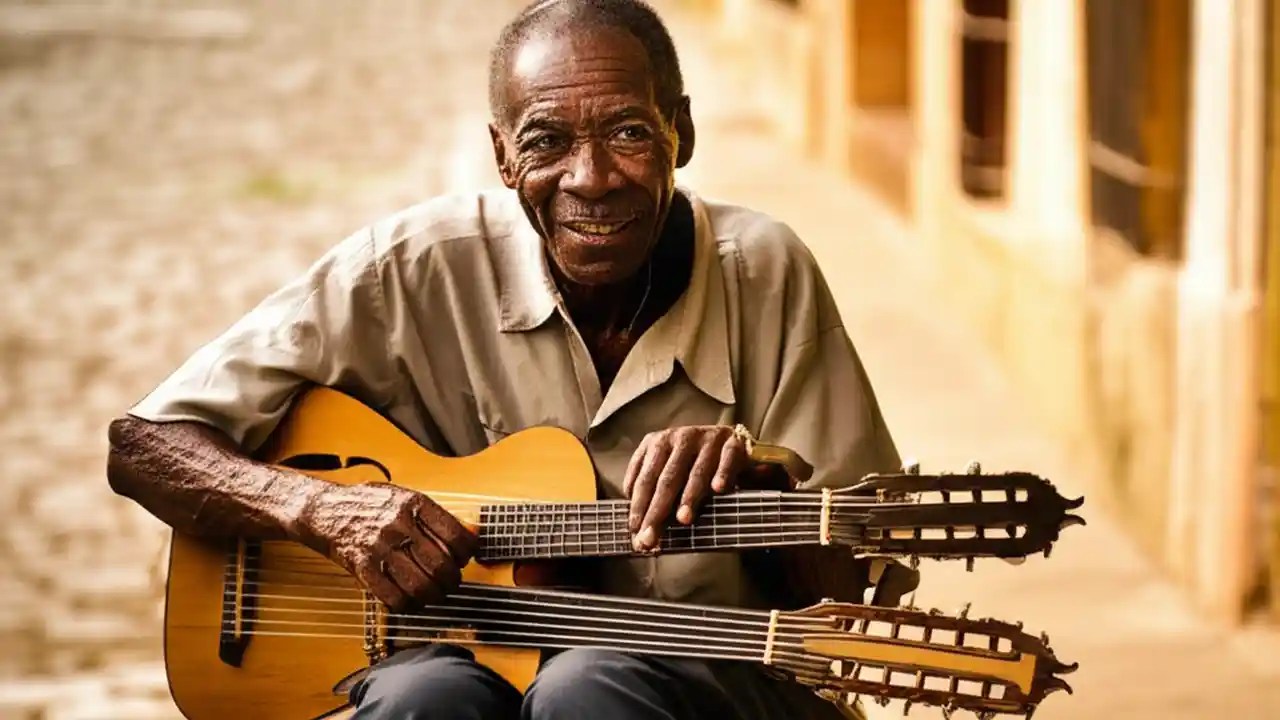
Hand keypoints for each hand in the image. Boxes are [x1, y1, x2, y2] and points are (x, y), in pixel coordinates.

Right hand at [298, 482, 475, 611]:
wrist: (326, 510)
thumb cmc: (371, 505)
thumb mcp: (408, 499)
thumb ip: (440, 517)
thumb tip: (475, 533)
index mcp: (414, 504)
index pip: (455, 536)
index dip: (467, 553)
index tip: (465, 558)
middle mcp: (398, 525)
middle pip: (441, 565)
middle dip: (453, 580)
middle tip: (452, 582)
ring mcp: (380, 548)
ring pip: (421, 585)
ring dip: (434, 596)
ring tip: (435, 594)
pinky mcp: (363, 569)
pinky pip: (394, 598)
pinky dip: (409, 605)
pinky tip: (412, 600)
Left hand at [623, 425, 748, 551]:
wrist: (733, 444)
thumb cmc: (695, 467)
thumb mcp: (672, 475)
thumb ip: (656, 498)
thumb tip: (640, 538)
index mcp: (658, 444)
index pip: (644, 479)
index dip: (638, 506)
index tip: (636, 531)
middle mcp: (681, 438)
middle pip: (667, 479)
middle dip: (657, 511)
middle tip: (651, 537)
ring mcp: (708, 439)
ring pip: (697, 471)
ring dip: (690, 496)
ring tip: (683, 519)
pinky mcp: (734, 441)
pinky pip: (728, 458)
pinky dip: (723, 473)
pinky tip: (718, 489)